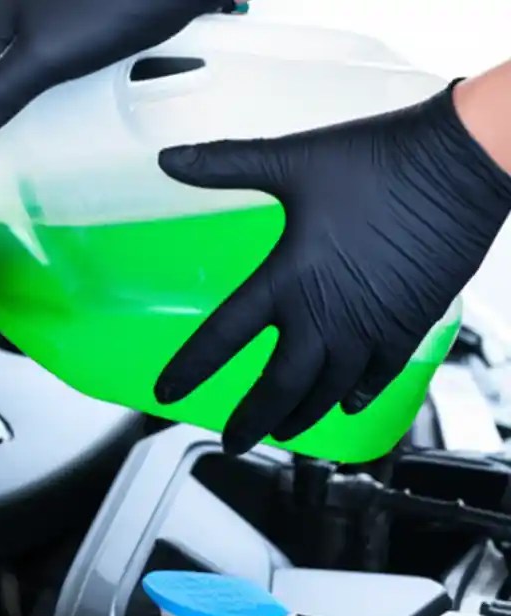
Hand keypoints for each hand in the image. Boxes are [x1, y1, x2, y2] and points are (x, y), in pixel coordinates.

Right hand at [0, 0, 235, 141]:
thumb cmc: (109, 5)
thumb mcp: (44, 57)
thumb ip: (0, 95)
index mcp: (2, 14)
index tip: (11, 152)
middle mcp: (29, 6)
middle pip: (20, 72)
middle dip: (38, 105)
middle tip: (55, 141)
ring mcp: (66, 9)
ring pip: (58, 63)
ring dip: (72, 91)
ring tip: (90, 120)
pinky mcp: (102, 12)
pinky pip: (91, 53)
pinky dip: (100, 74)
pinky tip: (118, 89)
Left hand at [154, 81, 510, 454]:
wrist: (463, 162)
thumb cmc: (379, 159)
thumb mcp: (291, 160)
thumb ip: (225, 164)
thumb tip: (168, 159)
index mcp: (287, 278)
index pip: (222, 336)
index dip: (190, 369)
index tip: (167, 393)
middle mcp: (326, 315)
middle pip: (278, 386)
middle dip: (251, 419)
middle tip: (231, 441)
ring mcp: (371, 326)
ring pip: (327, 392)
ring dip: (301, 415)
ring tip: (282, 431)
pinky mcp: (410, 325)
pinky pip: (377, 377)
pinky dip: (356, 396)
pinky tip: (345, 404)